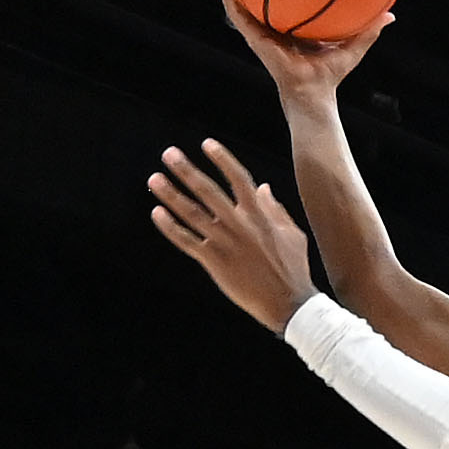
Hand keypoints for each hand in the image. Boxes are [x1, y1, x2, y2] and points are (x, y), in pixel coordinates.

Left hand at [148, 140, 316, 332]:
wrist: (288, 304)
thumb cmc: (293, 269)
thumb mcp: (292, 234)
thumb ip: (276, 209)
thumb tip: (264, 188)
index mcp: (259, 215)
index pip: (238, 178)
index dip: (222, 159)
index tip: (206, 144)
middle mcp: (239, 224)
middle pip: (208, 191)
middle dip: (186, 170)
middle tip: (168, 154)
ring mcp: (225, 243)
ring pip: (192, 213)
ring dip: (171, 194)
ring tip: (154, 178)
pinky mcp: (214, 262)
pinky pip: (187, 241)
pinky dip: (170, 227)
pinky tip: (156, 213)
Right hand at [217, 0, 390, 102]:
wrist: (312, 93)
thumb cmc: (331, 76)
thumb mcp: (352, 46)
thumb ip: (369, 29)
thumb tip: (391, 14)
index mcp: (295, 27)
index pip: (289, 0)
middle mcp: (276, 27)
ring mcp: (262, 31)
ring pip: (243, 1)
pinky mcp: (253, 37)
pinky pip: (236, 12)